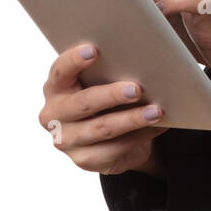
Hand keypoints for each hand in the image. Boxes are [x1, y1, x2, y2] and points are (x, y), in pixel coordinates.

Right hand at [39, 43, 167, 175]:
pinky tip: (157, 126)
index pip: (60, 71)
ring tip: (156, 111)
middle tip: (137, 88)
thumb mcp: (102, 82)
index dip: (74, 60)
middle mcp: (53, 115)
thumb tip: (142, 55)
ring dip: (132, 119)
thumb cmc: (107, 98)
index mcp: (55, 88)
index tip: (93, 50)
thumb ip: (109, 70)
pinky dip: (140, 135)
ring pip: (103, 128)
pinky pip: (116, 148)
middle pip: (84, 103)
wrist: (110, 138)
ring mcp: (67, 141)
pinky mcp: (85, 160)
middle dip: (112, 95)